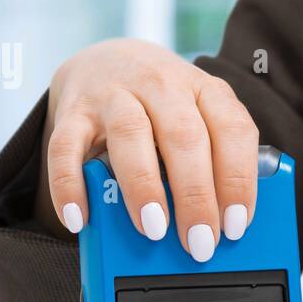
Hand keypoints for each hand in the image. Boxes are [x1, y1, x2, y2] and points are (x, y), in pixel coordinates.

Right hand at [34, 38, 258, 260]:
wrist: (105, 61)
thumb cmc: (164, 106)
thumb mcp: (199, 118)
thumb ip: (212, 159)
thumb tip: (219, 224)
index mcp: (205, 89)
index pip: (232, 130)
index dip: (237, 179)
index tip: (236, 224)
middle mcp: (162, 84)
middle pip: (184, 137)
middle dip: (195, 195)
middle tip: (199, 241)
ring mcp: (114, 94)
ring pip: (130, 134)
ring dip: (144, 186)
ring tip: (153, 230)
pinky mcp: (72, 111)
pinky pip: (65, 147)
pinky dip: (70, 185)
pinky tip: (80, 218)